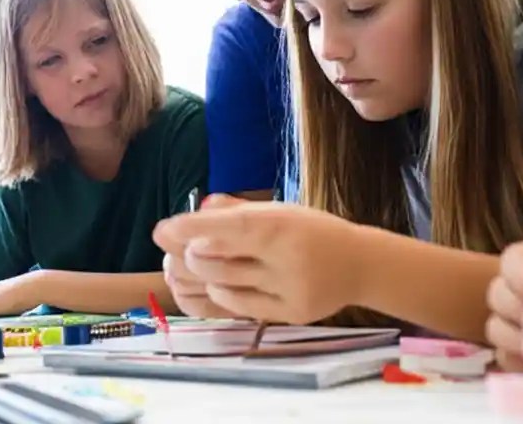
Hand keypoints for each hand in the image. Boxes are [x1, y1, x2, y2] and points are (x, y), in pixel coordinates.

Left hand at [152, 197, 363, 323]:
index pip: (230, 227)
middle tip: (174, 251)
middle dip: (187, 256)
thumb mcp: (279, 211)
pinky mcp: (290, 313)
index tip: (162, 230)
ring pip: (223, 287)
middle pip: (217, 262)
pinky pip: (238, 308)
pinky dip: (216, 296)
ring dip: (196, 277)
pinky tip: (211, 286)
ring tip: (186, 268)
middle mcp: (286, 257)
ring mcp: (288, 289)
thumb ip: (237, 210)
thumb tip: (197, 210)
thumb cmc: (311, 232)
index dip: (192, 229)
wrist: (360, 265)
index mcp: (282, 224)